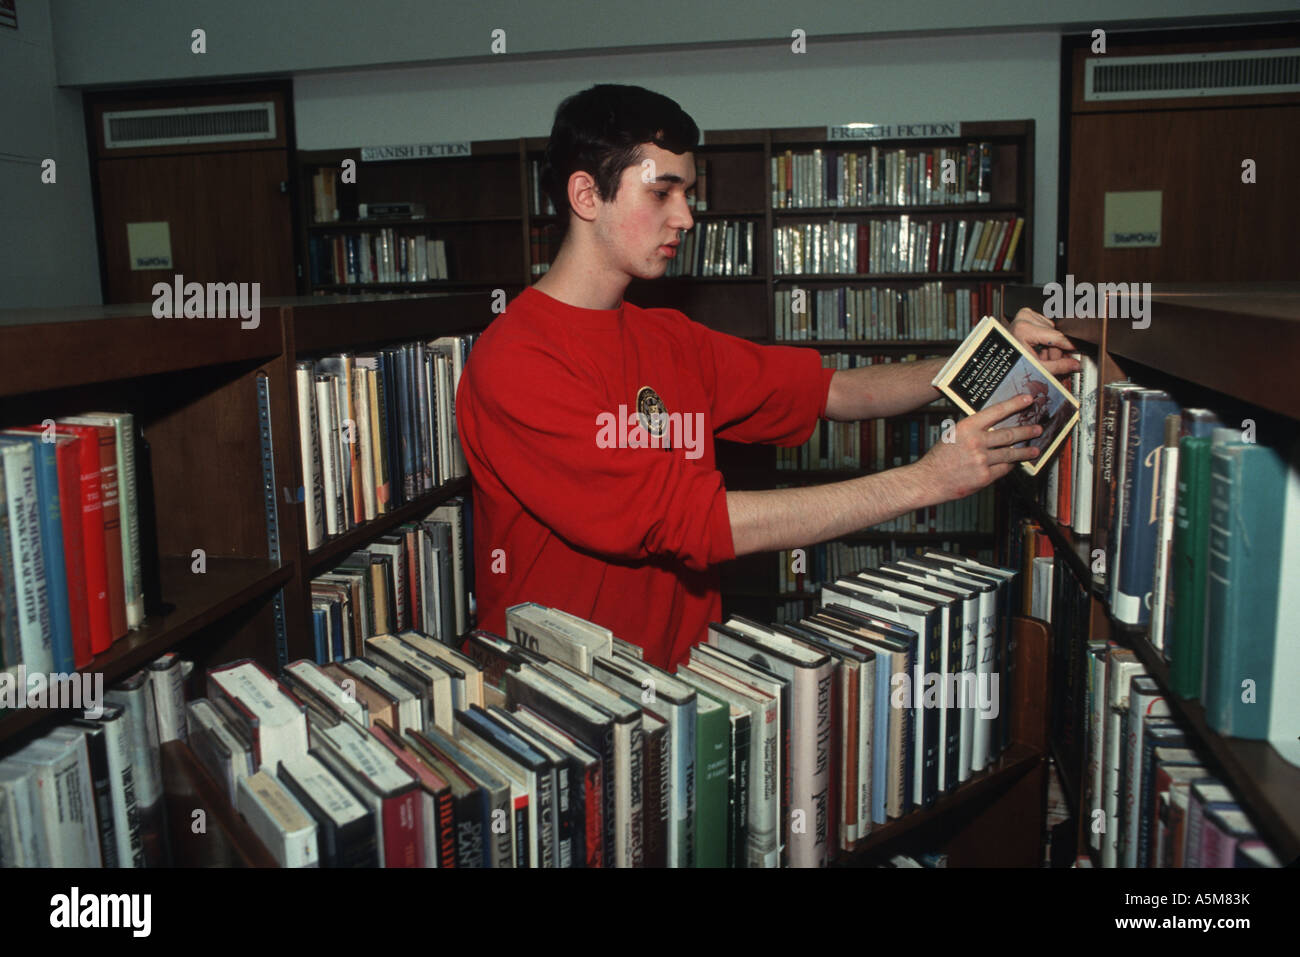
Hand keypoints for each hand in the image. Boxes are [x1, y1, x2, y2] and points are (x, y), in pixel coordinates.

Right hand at [912, 393, 1042, 500]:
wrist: (929, 480)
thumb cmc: (939, 458)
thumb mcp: (953, 434)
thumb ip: (973, 430)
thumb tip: (994, 426)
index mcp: (967, 427)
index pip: (996, 411)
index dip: (1014, 404)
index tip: (1028, 400)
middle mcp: (976, 442)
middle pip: (1009, 434)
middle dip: (1027, 431)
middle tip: (1037, 429)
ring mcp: (981, 460)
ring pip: (1010, 453)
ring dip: (1025, 451)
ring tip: (1034, 450)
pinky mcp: (984, 476)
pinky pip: (1004, 469)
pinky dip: (1010, 465)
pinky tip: (1014, 463)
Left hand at [1010, 307, 1079, 376]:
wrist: (1001, 359)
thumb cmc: (1012, 363)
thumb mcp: (1037, 367)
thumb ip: (1058, 366)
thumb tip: (1075, 365)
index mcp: (1024, 329)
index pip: (1056, 337)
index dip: (1069, 346)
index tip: (1077, 351)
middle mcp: (1024, 318)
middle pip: (1054, 334)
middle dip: (1055, 351)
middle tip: (1050, 362)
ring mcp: (1024, 315)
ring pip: (1051, 331)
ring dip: (1049, 346)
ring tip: (1040, 356)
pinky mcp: (1026, 315)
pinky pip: (1045, 326)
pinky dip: (1044, 339)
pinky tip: (1037, 348)